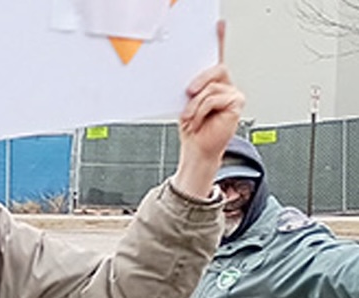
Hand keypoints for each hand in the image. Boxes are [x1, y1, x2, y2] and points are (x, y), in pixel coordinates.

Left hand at [174, 21, 243, 198]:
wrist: (196, 146)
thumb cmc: (192, 126)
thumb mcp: (185, 103)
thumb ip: (190, 89)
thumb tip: (188, 82)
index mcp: (212, 82)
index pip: (217, 57)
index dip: (219, 40)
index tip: (218, 25)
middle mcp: (225, 84)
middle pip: (214, 69)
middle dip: (198, 81)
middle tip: (188, 92)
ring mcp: (232, 92)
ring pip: (210, 87)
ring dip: (195, 104)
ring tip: (192, 117)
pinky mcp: (237, 102)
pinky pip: (214, 98)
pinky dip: (202, 110)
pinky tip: (200, 120)